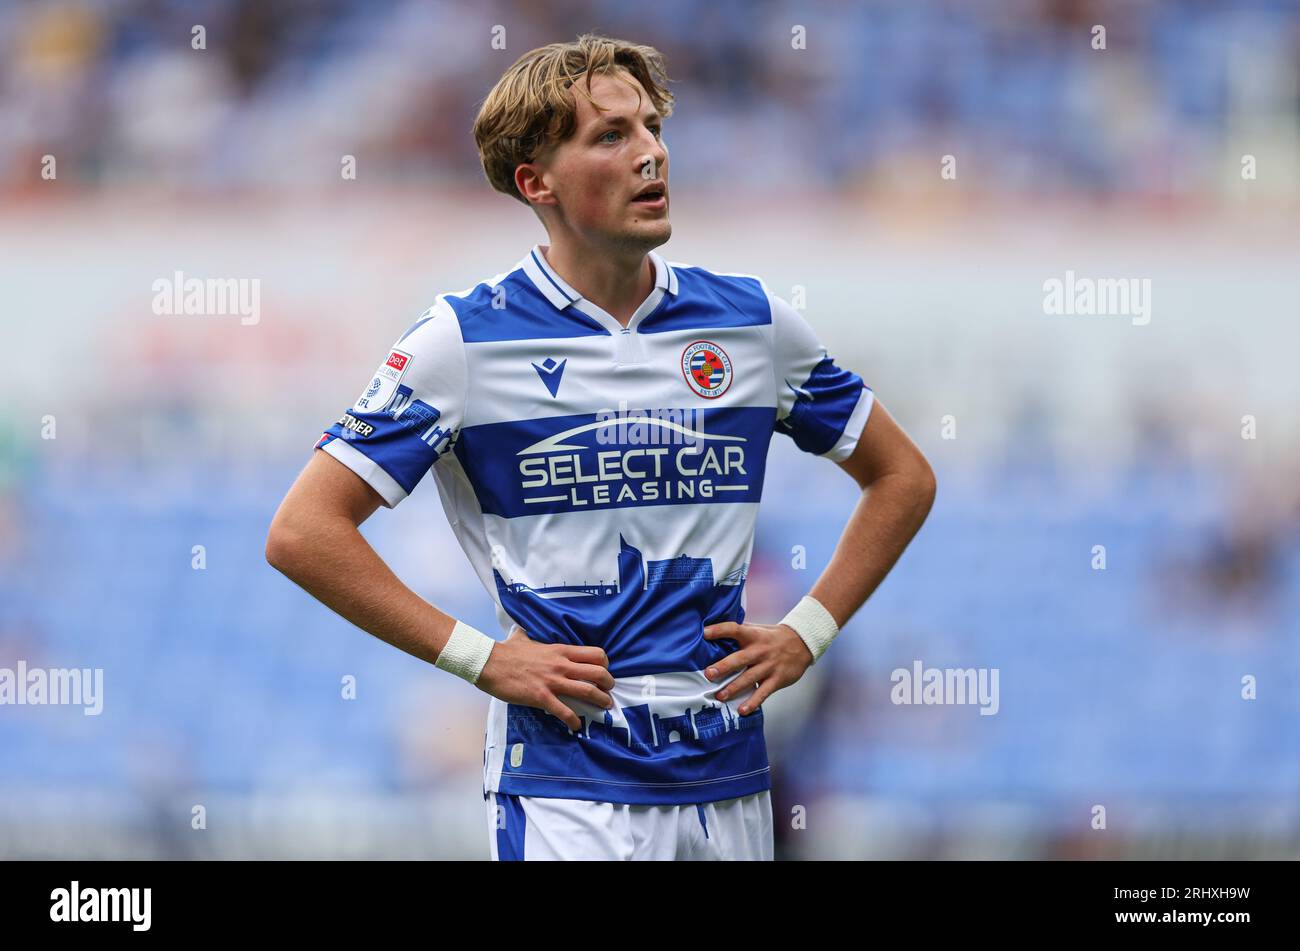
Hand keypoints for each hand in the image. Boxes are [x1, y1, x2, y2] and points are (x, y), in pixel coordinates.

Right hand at [476, 625, 614, 730]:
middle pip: (598, 673)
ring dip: (600, 701)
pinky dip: (573, 721)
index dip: (604, 664)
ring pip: (587, 691)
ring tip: (605, 707)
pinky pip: (564, 711)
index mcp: (560, 650)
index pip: (595, 654)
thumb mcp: (522, 637)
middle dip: (608, 684)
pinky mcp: (541, 697)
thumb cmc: (506, 651)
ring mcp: (552, 681)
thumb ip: (527, 635)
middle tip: (609, 691)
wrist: (489, 663)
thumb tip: (520, 630)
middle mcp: (561, 665)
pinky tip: (576, 726)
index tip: (603, 671)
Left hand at [702, 621, 813, 715]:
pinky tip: (742, 710)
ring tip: (719, 696)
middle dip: (723, 667)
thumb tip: (712, 631)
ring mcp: (769, 666)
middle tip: (708, 674)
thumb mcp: (757, 629)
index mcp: (753, 635)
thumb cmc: (772, 637)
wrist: (802, 643)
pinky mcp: (777, 679)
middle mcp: (760, 650)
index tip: (705, 633)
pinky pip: (763, 693)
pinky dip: (753, 702)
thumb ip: (739, 631)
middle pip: (740, 659)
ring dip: (734, 688)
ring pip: (749, 678)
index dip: (720, 630)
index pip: (735, 629)